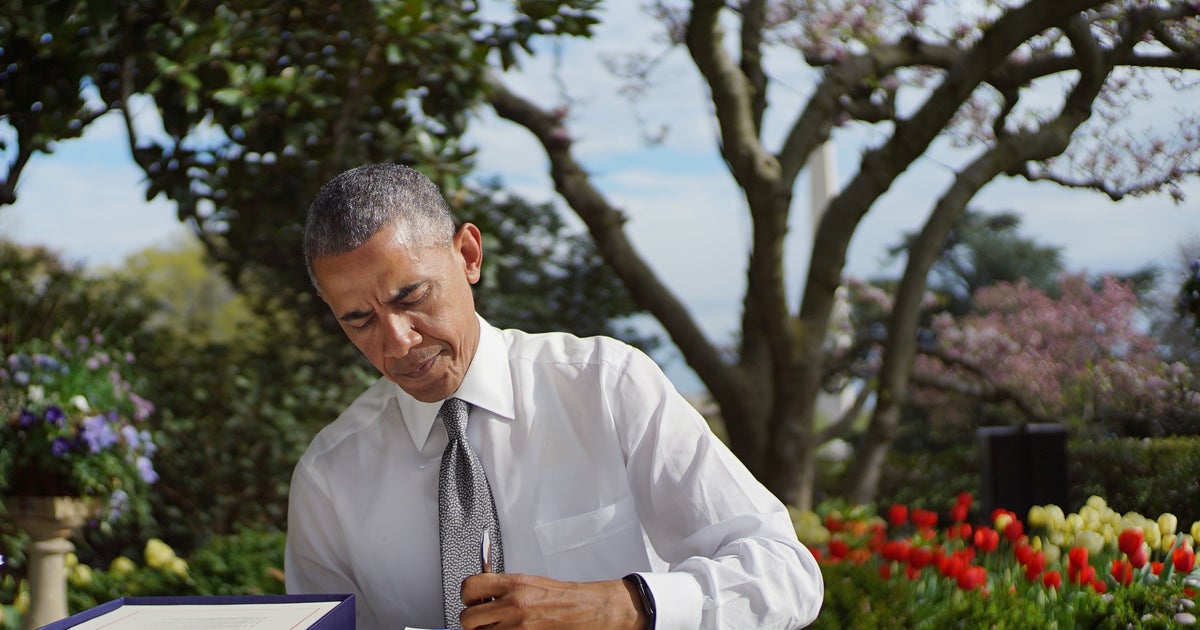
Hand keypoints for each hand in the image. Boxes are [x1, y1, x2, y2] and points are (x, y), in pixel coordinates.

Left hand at [458, 573, 646, 629]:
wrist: (587, 611)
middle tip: (483, 620)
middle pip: (467, 619)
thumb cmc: (562, 597)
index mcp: (514, 584)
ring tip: (500, 628)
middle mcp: (513, 605)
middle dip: (472, 622)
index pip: (469, 587)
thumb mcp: (529, 582)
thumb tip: (479, 596)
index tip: (474, 601)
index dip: (467, 596)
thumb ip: (502, 588)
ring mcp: (518, 628)